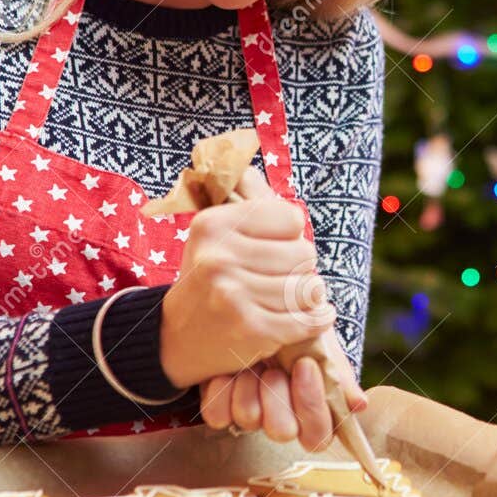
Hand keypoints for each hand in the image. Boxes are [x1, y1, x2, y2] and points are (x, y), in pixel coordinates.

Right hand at [158, 166, 335, 387]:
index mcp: (212, 225)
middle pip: (304, 253)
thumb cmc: (209, 277)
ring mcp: (233, 295)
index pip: (291, 218)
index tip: (277, 246)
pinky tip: (318, 315)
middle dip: (301, 266)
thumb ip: (237, 196)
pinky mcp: (250, 329)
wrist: (176, 337)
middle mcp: (219, 258)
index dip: (291, 234)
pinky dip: (319, 319)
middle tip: (283, 276)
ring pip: (309, 287)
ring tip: (295, 296)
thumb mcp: (214, 232)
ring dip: (310, 295)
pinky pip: (308, 320)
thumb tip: (243, 158)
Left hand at [200, 327, 366, 449]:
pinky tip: (226, 367)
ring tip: (250, 358)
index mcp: (309, 408)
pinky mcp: (220, 405)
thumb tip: (360, 405)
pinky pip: (218, 414)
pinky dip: (222, 388)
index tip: (305, 365)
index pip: (318, 436)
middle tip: (274, 365)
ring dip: (250, 383)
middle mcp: (280, 415)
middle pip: (282, 431)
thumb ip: (338, 375)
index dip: (312, 406)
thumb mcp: (319, 343)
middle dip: (278, 394)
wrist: (256, 302)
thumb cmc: (295, 325)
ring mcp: (249, 412)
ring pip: (249, 419)